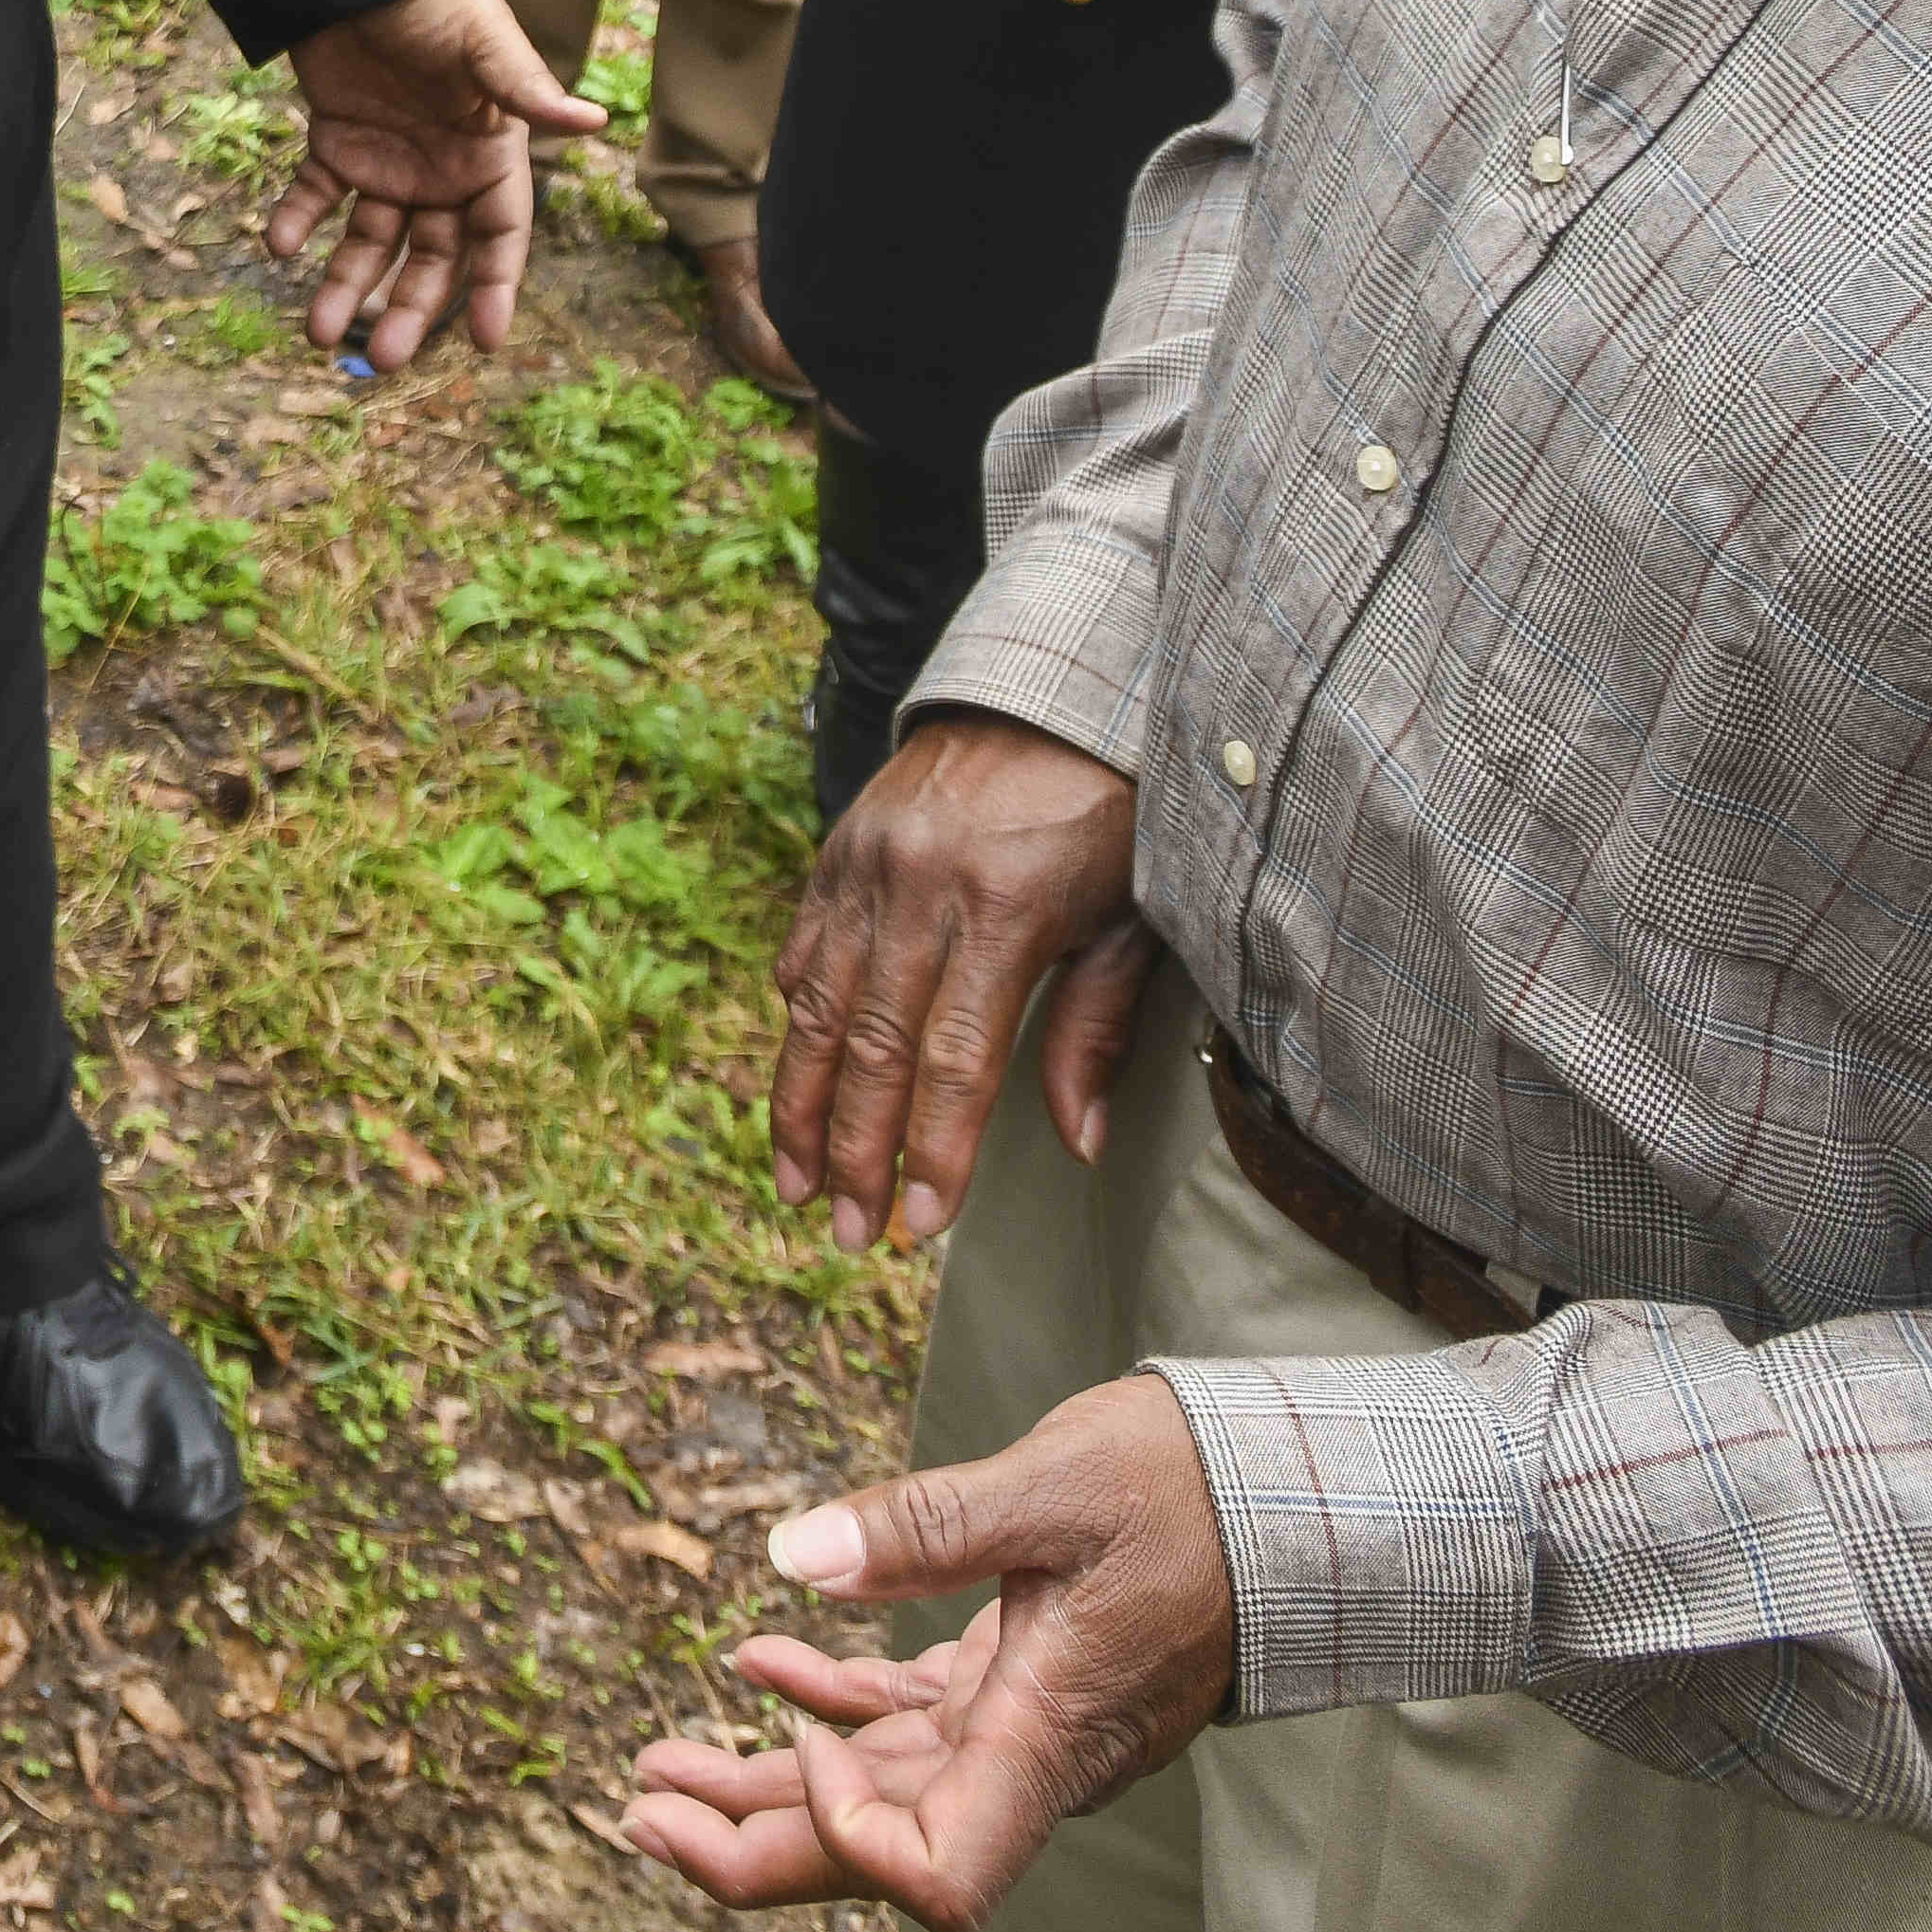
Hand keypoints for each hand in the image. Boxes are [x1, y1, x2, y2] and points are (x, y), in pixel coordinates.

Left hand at [266, 0, 600, 370]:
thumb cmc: (436, 0)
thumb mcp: (482, 43)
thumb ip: (524, 89)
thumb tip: (595, 120)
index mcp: (488, 153)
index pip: (499, 235)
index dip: (495, 287)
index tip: (484, 342)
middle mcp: (440, 169)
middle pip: (430, 257)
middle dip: (408, 308)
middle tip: (382, 359)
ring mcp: (387, 161)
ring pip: (370, 243)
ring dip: (346, 285)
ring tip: (317, 332)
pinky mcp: (335, 144)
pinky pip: (316, 197)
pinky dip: (297, 221)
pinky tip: (279, 245)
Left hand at [618, 1373, 1239, 1931]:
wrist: (1294, 1489)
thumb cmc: (1192, 1488)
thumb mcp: (1053, 1483)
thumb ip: (923, 1527)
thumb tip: (789, 1556)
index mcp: (1043, 1737)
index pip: (936, 1872)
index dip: (847, 1836)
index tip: (795, 1741)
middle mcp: (1031, 1759)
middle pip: (878, 1849)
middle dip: (750, 1844)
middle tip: (631, 1809)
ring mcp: (1025, 1729)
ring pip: (879, 1789)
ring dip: (766, 1779)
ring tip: (654, 1758)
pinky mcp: (1023, 1684)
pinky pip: (911, 1727)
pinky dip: (828, 1707)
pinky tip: (755, 1662)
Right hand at [767, 713, 1146, 1244]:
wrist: (1054, 694)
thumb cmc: (1115, 816)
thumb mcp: (1131, 918)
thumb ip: (1096, 1028)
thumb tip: (1078, 1145)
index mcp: (1009, 905)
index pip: (956, 1059)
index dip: (934, 1152)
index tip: (919, 1229)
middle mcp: (924, 883)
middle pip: (873, 1046)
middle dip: (856, 1154)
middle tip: (848, 1237)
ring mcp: (870, 861)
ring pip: (818, 1006)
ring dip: (803, 1107)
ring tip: (799, 1187)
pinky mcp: (840, 847)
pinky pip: (805, 950)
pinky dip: (800, 1023)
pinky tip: (803, 1085)